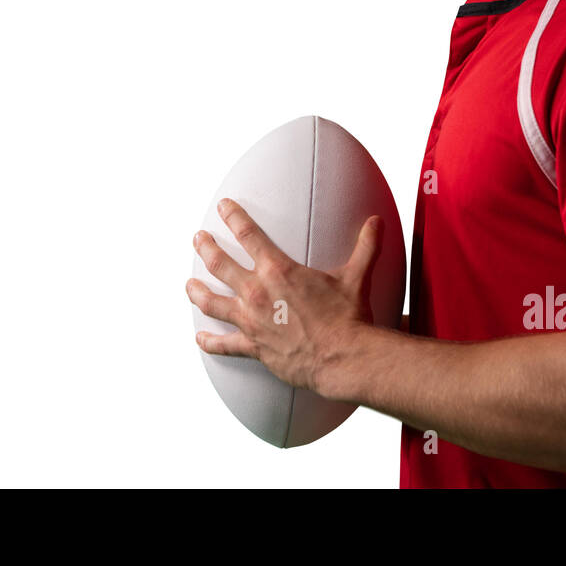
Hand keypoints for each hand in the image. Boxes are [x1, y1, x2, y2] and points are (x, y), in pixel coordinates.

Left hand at [186, 197, 383, 395]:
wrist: (342, 358)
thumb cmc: (349, 316)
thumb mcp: (356, 277)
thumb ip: (365, 246)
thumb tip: (377, 221)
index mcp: (278, 270)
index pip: (248, 235)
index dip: (233, 217)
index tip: (222, 207)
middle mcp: (257, 292)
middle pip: (220, 265)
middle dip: (206, 249)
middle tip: (198, 239)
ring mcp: (251, 321)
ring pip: (212, 302)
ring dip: (197, 292)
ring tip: (188, 285)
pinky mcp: (253, 347)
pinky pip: (224, 345)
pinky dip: (210, 342)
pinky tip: (200, 339)